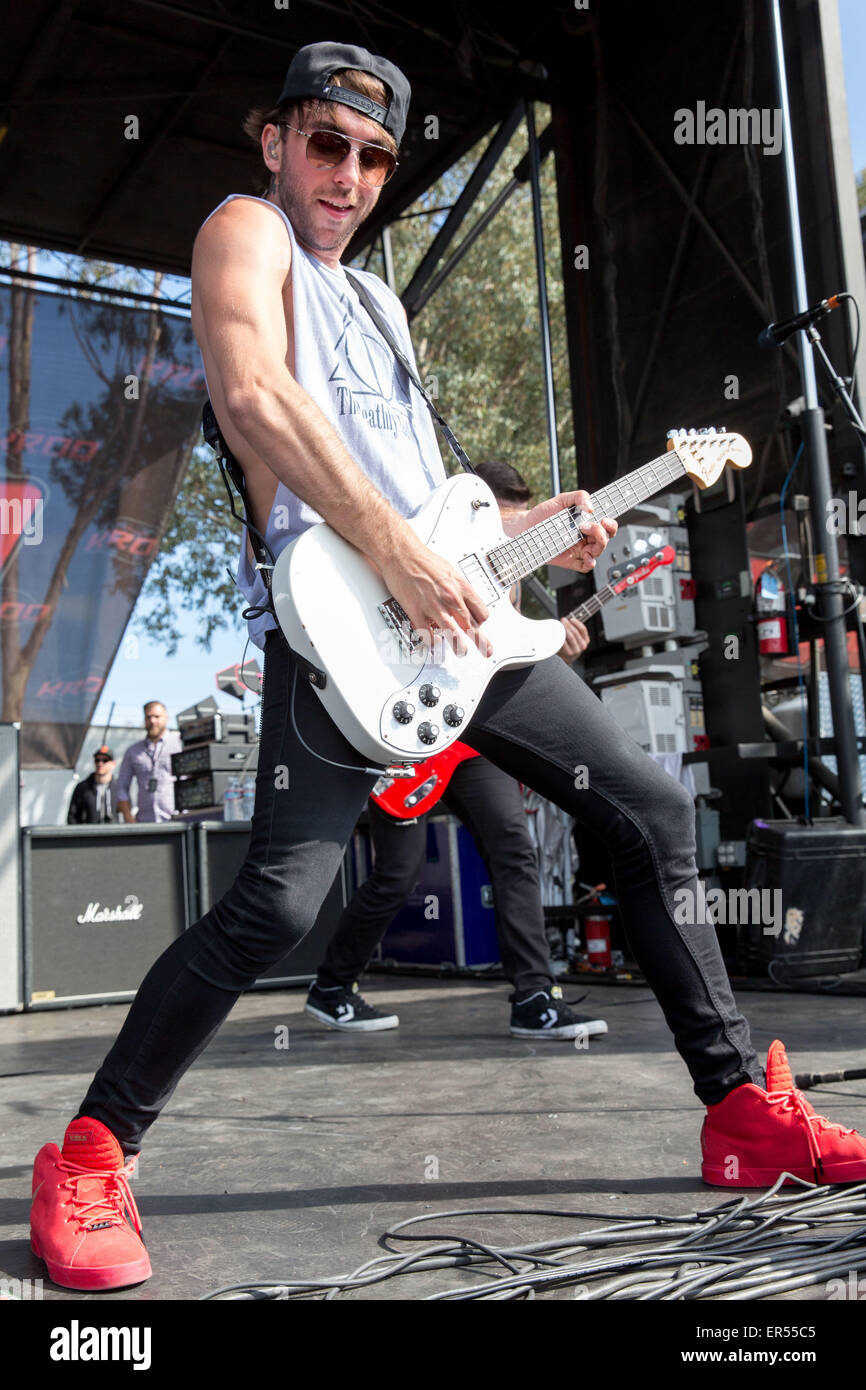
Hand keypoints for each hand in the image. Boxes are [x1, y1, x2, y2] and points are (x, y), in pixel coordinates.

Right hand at [377, 540, 492, 657]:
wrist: (402, 554)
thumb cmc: (423, 560)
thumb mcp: (450, 571)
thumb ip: (457, 588)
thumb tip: (462, 600)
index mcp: (460, 587)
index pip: (481, 612)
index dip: (481, 622)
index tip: (480, 626)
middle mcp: (450, 598)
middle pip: (471, 626)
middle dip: (480, 641)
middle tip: (485, 650)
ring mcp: (433, 606)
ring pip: (452, 634)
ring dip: (459, 646)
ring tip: (462, 652)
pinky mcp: (417, 611)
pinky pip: (427, 633)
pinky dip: (431, 641)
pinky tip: (433, 642)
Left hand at [503, 489, 616, 572]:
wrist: (526, 526)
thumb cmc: (544, 514)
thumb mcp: (562, 500)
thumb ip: (579, 497)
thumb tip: (591, 507)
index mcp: (587, 524)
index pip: (606, 527)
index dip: (611, 525)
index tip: (605, 519)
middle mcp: (585, 538)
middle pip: (605, 539)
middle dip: (602, 532)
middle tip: (587, 525)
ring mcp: (578, 550)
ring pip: (598, 552)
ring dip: (597, 544)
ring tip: (582, 533)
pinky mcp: (570, 561)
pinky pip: (585, 566)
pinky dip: (590, 563)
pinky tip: (588, 556)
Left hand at [559, 615, 589, 662]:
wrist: (565, 658)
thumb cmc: (569, 645)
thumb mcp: (575, 638)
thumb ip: (574, 630)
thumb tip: (566, 619)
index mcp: (586, 640)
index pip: (583, 629)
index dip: (577, 623)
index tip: (571, 619)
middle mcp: (582, 646)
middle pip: (576, 632)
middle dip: (569, 625)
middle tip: (563, 620)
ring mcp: (576, 650)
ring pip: (571, 637)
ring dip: (565, 629)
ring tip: (560, 625)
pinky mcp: (569, 653)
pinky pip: (565, 643)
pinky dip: (561, 637)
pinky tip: (557, 633)